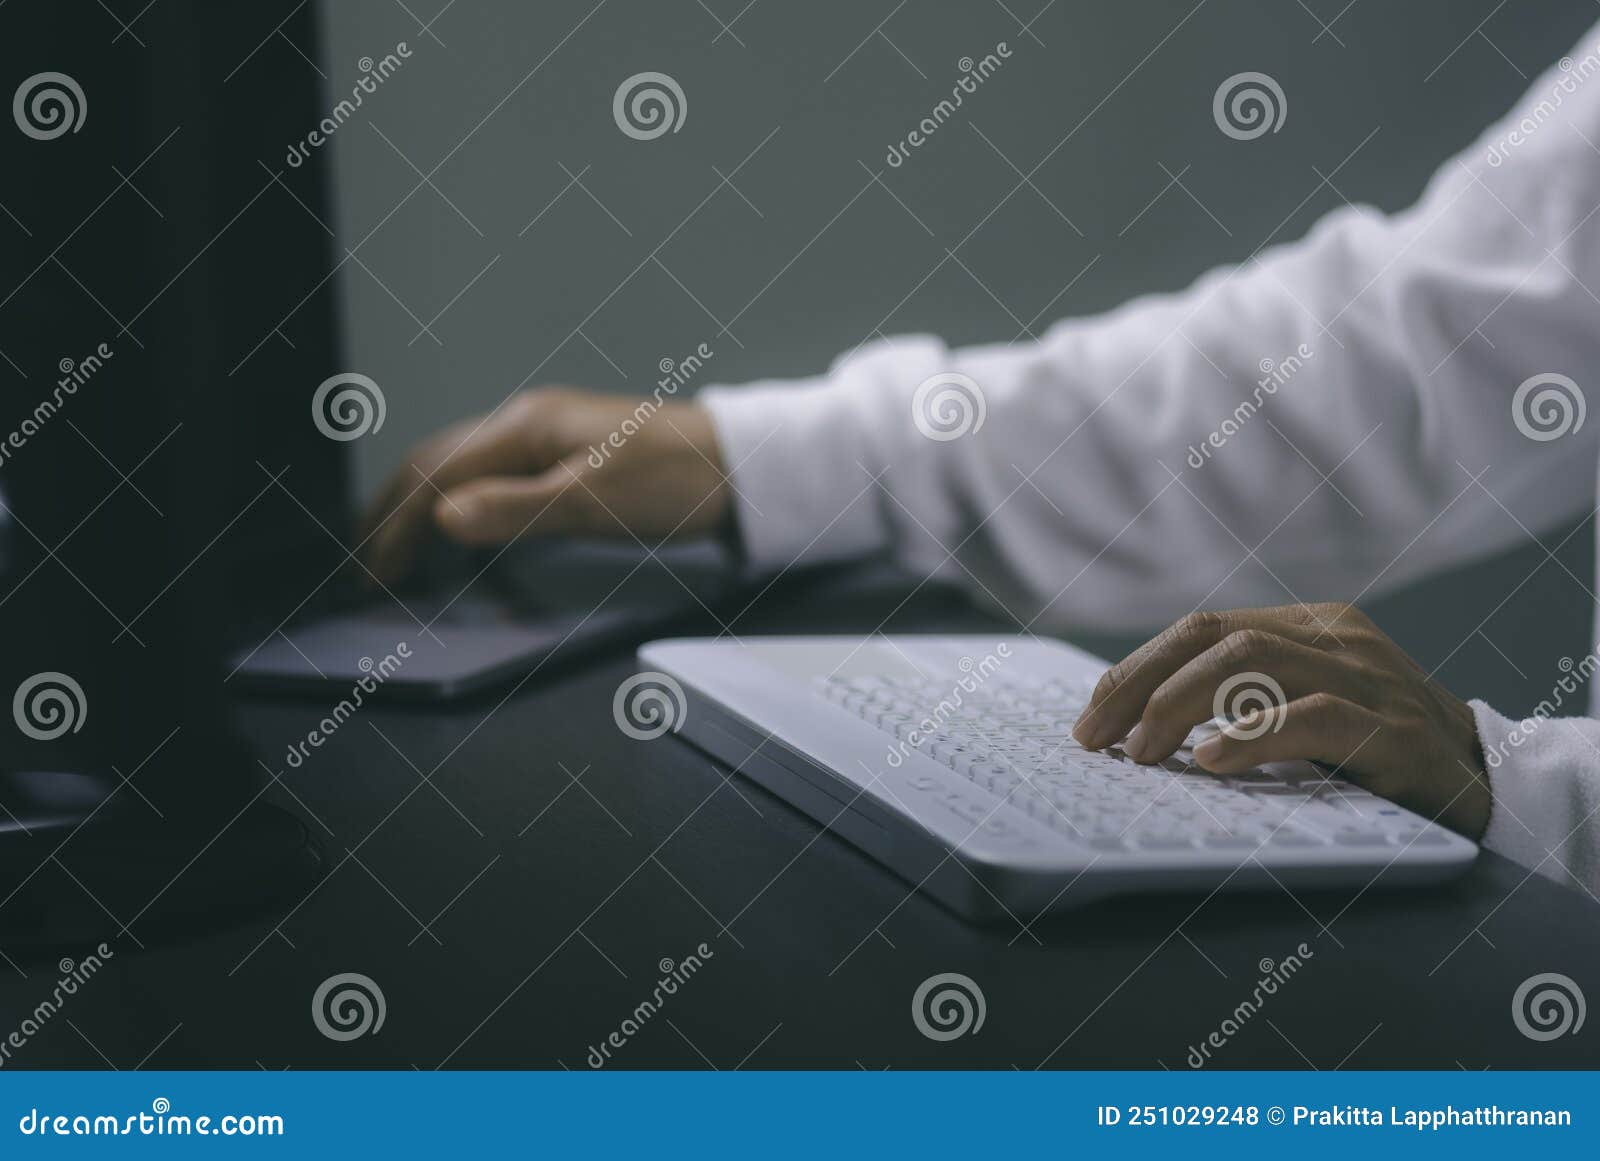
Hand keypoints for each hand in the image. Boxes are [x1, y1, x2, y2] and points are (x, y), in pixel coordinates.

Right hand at [361, 387, 730, 583]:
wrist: (745, 464)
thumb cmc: (679, 479)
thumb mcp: (594, 501)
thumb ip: (516, 510)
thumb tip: (440, 519)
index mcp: (526, 427)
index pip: (434, 474)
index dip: (394, 527)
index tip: (372, 576)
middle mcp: (527, 425)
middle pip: (435, 465)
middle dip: (389, 514)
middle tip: (361, 568)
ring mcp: (547, 440)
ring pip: (460, 471)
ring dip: (419, 512)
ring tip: (391, 555)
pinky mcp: (568, 462)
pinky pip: (492, 482)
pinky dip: (461, 512)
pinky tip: (460, 538)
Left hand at [1070, 603, 1490, 837]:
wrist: (1494, 787)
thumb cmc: (1380, 756)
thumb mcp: (1306, 713)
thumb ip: (1242, 704)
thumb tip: (1137, 730)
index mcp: (1311, 628)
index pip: (1202, 629)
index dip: (1136, 670)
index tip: (1091, 718)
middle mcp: (1338, 640)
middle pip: (1213, 637)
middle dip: (1139, 685)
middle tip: (1096, 739)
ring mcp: (1373, 680)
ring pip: (1252, 662)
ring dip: (1178, 706)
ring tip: (1141, 753)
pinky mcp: (1400, 734)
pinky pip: (1316, 717)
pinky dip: (1255, 734)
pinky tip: (1212, 760)